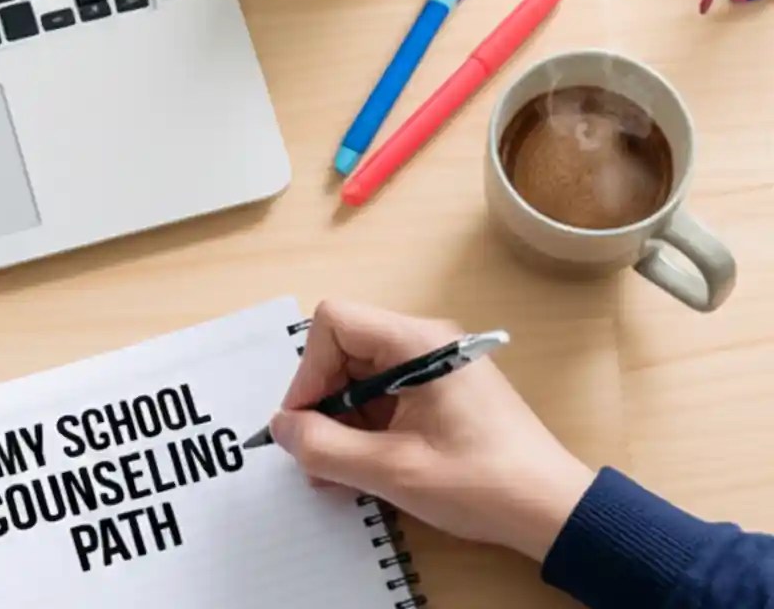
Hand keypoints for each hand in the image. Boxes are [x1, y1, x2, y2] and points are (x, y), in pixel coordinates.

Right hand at [268, 302, 595, 561]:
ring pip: (361, 377)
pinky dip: (365, 429)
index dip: (308, 371)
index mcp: (419, 344)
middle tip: (315, 455)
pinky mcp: (441, 392)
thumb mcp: (392, 470)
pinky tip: (362, 469)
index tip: (305, 422)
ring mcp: (435, 367)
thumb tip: (281, 428)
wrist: (551, 509)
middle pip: (344, 349)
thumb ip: (325, 447)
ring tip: (338, 473)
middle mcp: (426, 343)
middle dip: (322, 402)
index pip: (335, 323)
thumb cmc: (483, 483)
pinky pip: (384, 397)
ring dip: (341, 422)